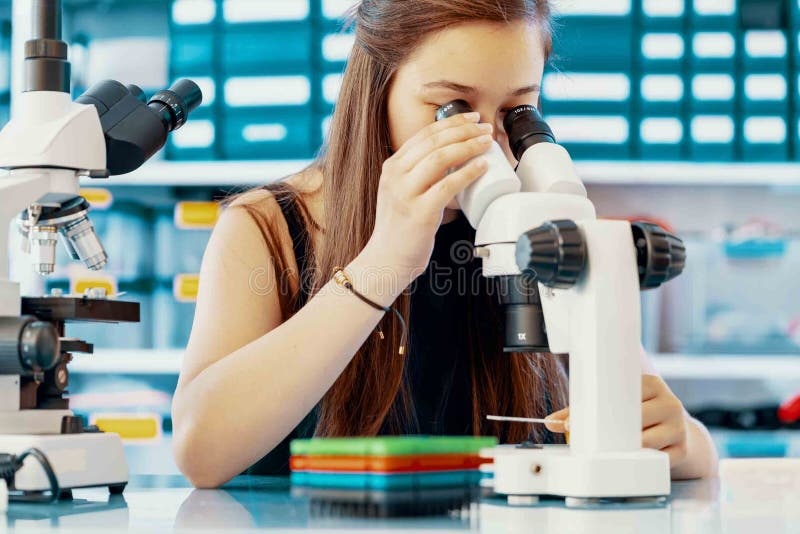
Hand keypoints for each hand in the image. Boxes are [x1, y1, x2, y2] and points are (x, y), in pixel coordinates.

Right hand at [363, 112, 493, 288]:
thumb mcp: (401, 191)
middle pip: (434, 142)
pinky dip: (468, 173)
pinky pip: (448, 185)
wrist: (386, 259)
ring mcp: (406, 193)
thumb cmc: (400, 228)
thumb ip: (419, 173)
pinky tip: (481, 167)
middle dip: (464, 130)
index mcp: (392, 167)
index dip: (451, 122)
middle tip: (486, 129)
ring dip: (468, 146)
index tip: (472, 119)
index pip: (424, 134)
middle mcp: (395, 176)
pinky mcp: (419, 212)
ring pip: (441, 158)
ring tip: (487, 144)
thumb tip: (454, 156)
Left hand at [545, 375, 689, 468]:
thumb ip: (583, 411)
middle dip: (611, 431)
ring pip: (646, 440)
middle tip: (590, 440)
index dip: (599, 408)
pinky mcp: (682, 450)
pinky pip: (658, 459)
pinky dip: (642, 461)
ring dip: (625, 448)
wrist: (678, 434)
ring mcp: (678, 427)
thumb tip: (551, 421)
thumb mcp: (619, 406)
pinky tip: (631, 459)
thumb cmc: (640, 416)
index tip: (574, 423)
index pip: (625, 392)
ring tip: (610, 450)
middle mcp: (669, 403)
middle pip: (636, 417)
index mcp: (652, 384)